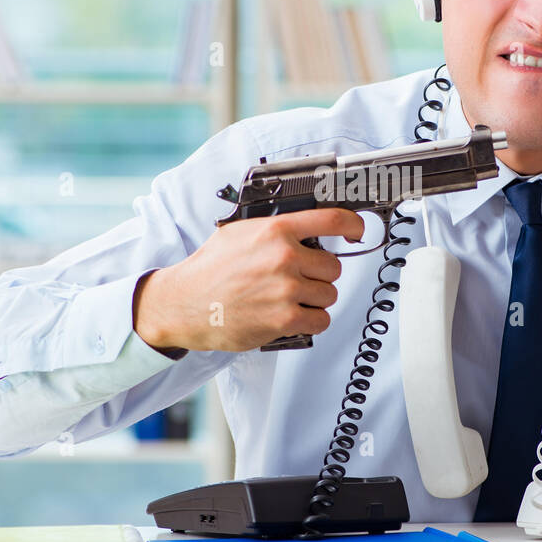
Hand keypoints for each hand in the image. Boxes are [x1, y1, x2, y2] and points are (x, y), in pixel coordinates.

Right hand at [133, 208, 364, 352]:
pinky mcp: (284, 318)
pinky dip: (311, 320)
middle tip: (299, 279)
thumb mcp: (238, 233)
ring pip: (329, 294)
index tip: (357, 231)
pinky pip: (321, 319)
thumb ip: (273, 229)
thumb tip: (304, 228)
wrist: (184, 304)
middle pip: (333, 266)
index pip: (333, 220)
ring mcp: (286, 289)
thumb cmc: (208, 270)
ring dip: (316, 299)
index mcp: (275, 230)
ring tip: (290, 298)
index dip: (353, 225)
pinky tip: (293, 315)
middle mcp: (285, 257)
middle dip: (319, 274)